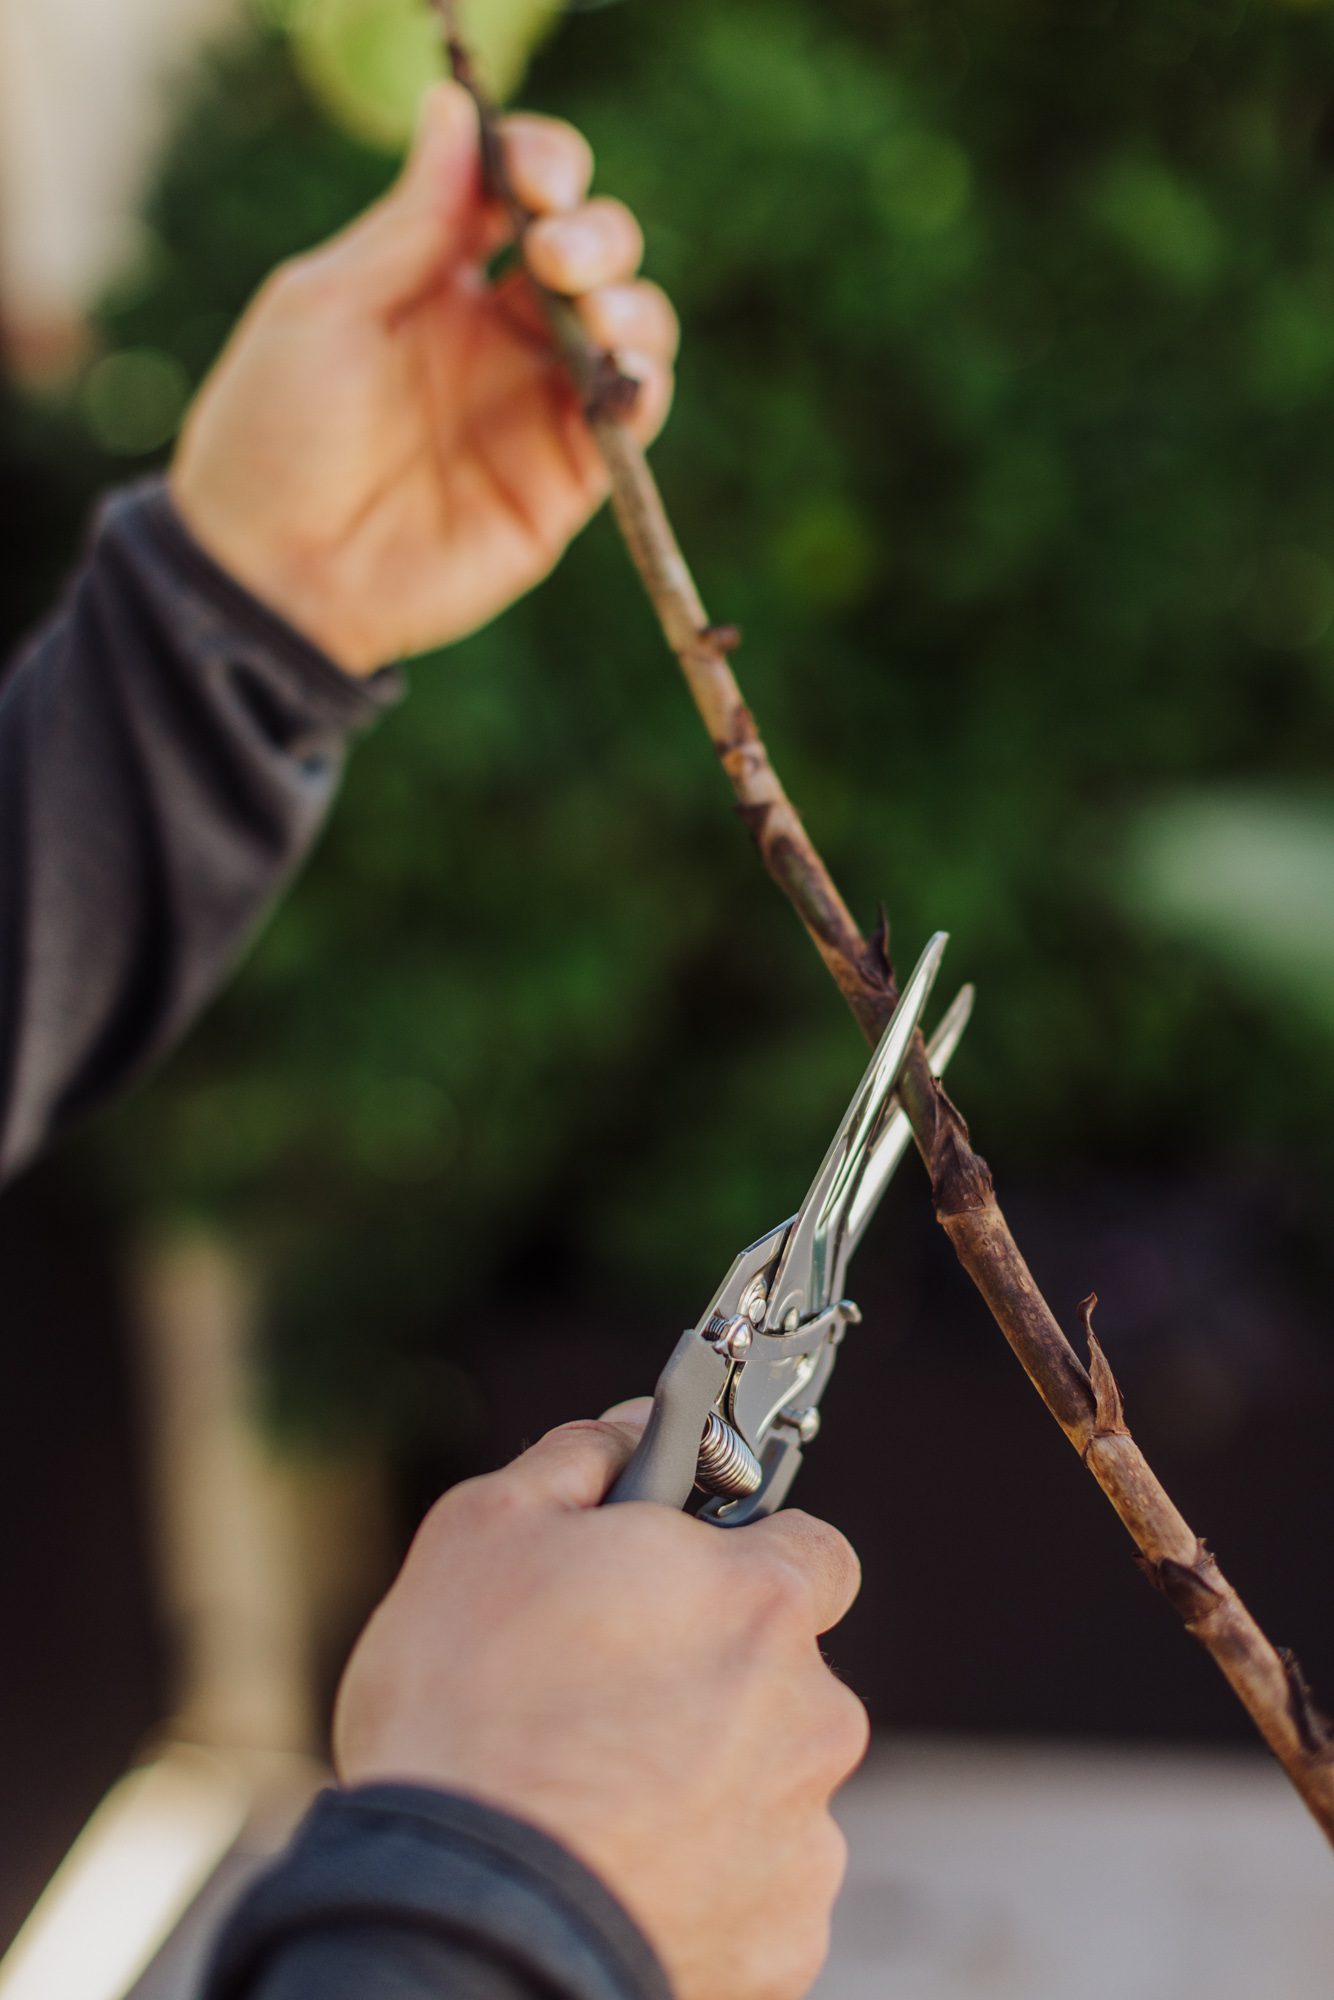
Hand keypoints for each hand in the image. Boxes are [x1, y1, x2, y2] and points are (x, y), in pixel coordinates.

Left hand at [171, 86, 676, 672]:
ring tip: (590, 308)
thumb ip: (410, 222)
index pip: (520, 198)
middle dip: (595, 232)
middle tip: (553, 250)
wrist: (273, 573)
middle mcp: (499, 339)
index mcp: (437, 283)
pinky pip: (631, 424)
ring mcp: (535, 410)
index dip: (543, 167)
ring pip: (629, 330)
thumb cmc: (273, 434)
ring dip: (630, 302)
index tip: (531, 174)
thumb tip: (458, 109)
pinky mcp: (561, 486)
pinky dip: (645, 385)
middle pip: (591, 255)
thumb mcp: (328, 305)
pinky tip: (621, 369)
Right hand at [334, 1406, 868, 1999]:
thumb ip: (580, 1458)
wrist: (462, 1921)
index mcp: (758, 1599)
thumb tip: (629, 1430)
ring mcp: (804, 1834)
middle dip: (714, 1676)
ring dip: (708, 1780)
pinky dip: (703, 1876)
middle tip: (608, 1697)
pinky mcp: (786, 1938)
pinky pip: (756, 1885)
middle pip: (784, 1674)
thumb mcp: (484, 1529)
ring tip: (596, 1796)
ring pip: (769, 1781)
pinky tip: (618, 1867)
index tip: (690, 1583)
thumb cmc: (465, 1717)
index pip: (813, 1550)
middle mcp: (810, 1711)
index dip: (749, 1559)